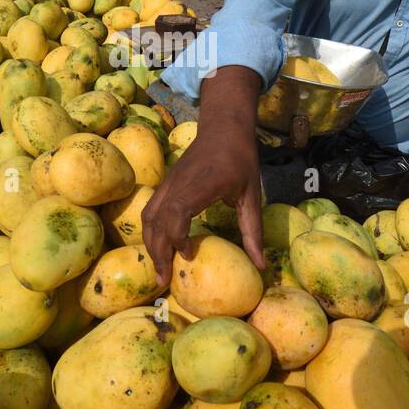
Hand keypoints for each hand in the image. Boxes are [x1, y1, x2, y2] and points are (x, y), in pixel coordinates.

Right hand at [142, 120, 265, 287]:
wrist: (224, 127)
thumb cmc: (241, 159)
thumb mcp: (253, 194)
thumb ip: (253, 230)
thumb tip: (260, 265)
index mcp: (204, 183)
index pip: (178, 210)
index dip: (176, 235)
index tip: (188, 254)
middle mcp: (180, 183)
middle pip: (157, 219)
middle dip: (157, 251)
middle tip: (164, 280)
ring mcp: (169, 182)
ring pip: (148, 216)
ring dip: (151, 244)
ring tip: (160, 270)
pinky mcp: (165, 184)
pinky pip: (150, 210)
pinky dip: (151, 232)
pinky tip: (160, 248)